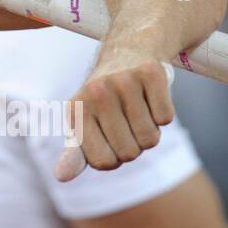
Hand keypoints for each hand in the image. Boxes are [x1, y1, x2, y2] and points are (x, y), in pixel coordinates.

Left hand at [55, 55, 175, 181]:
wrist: (129, 50)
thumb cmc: (104, 98)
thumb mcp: (85, 123)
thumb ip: (76, 152)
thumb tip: (61, 177)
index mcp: (76, 109)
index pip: (104, 163)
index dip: (114, 158)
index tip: (110, 138)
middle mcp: (95, 93)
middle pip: (130, 153)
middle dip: (134, 145)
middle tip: (126, 120)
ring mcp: (122, 81)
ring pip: (150, 139)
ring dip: (150, 131)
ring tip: (138, 109)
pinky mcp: (150, 73)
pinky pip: (166, 119)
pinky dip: (164, 114)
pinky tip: (151, 96)